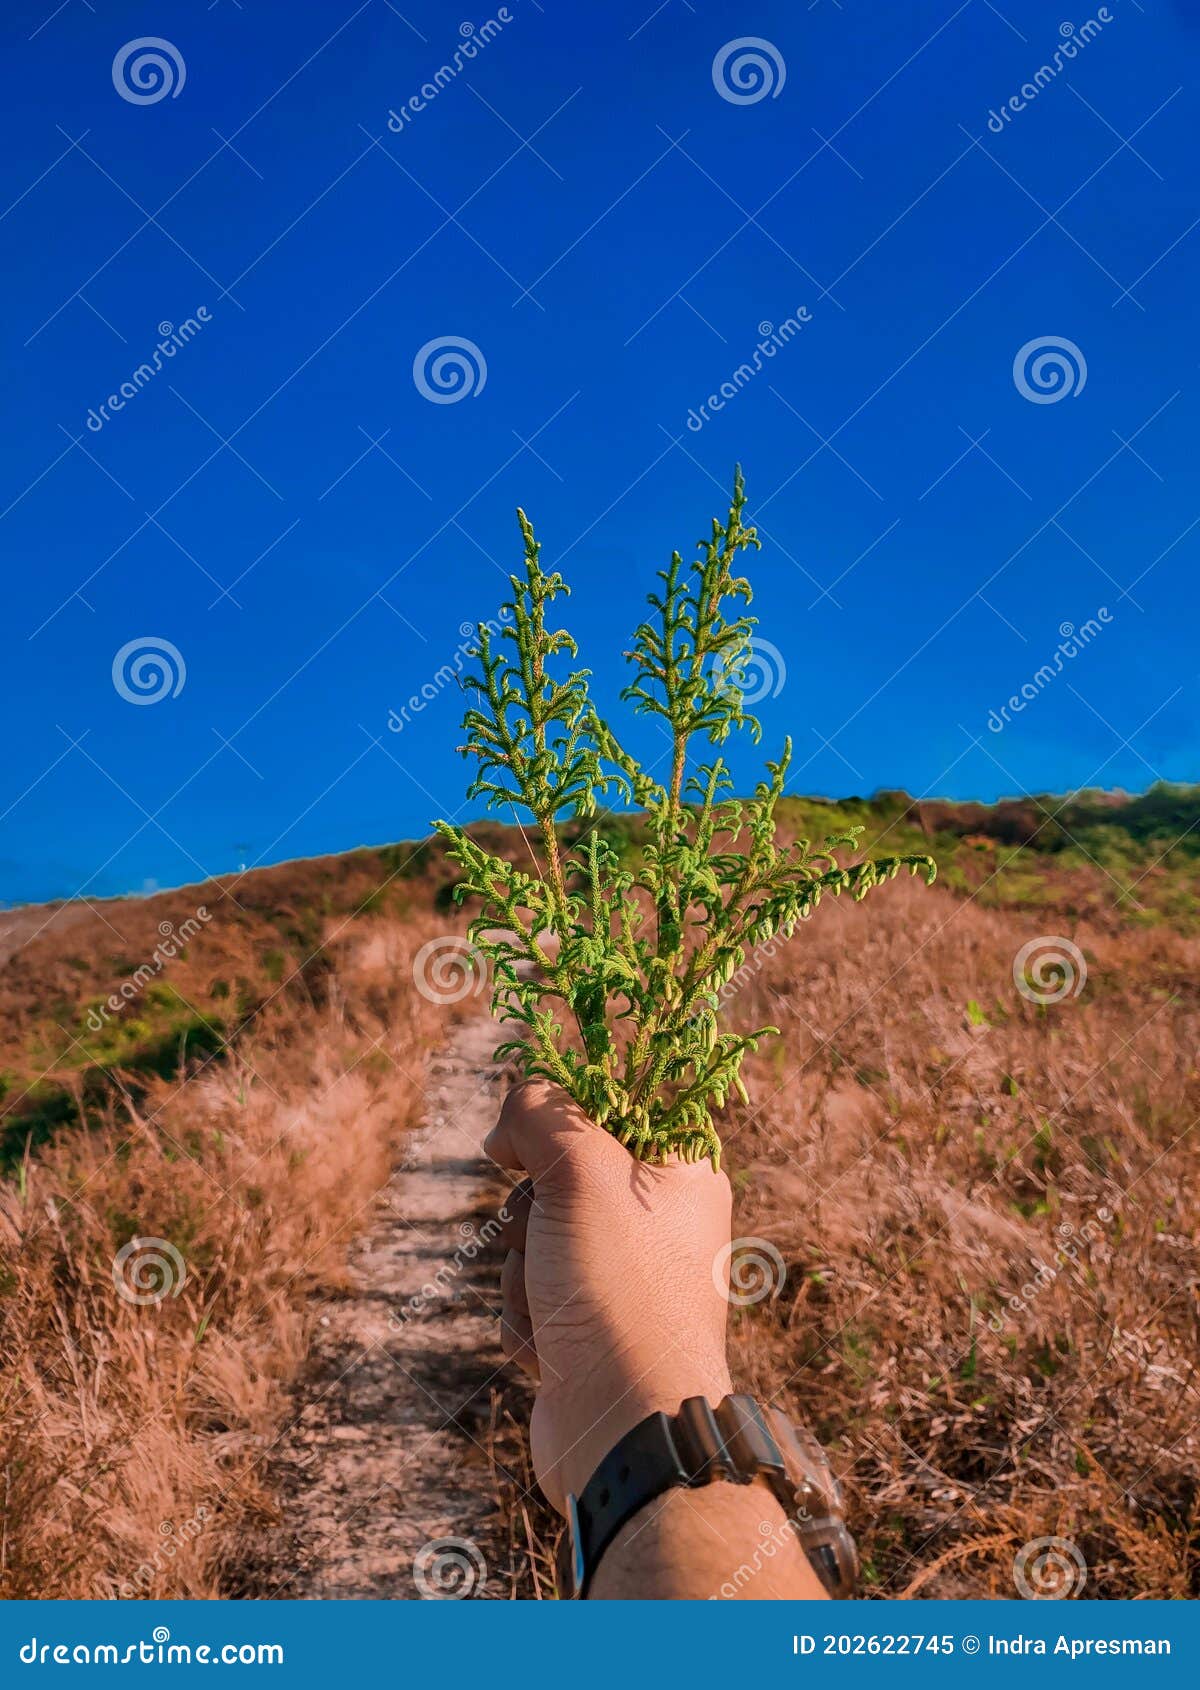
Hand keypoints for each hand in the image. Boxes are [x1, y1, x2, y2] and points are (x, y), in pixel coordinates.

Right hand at [486, 1079, 733, 1513]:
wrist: (625, 1427)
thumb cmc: (620, 1291)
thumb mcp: (581, 1171)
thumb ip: (539, 1115)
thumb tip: (505, 1128)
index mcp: (683, 1174)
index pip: (612, 1111)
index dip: (559, 1123)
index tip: (526, 1143)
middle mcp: (661, 1224)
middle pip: (559, 1180)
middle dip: (529, 1213)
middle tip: (540, 1235)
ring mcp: (625, 1281)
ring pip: (535, 1239)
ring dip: (524, 1271)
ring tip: (550, 1305)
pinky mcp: (591, 1331)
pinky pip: (532, 1296)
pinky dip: (526, 1318)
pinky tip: (548, 1348)